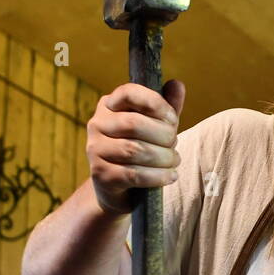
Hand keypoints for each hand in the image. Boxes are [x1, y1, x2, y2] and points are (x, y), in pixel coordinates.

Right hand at [86, 80, 185, 214]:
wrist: (119, 189)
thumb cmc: (141, 152)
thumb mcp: (156, 127)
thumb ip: (166, 107)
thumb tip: (177, 84)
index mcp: (109, 105)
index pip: (129, 93)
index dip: (155, 103)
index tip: (172, 120)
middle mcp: (97, 124)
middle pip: (134, 123)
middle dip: (163, 136)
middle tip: (174, 146)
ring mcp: (96, 150)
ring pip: (134, 150)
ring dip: (163, 158)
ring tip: (174, 162)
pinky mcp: (101, 175)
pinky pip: (133, 174)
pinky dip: (157, 176)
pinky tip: (170, 176)